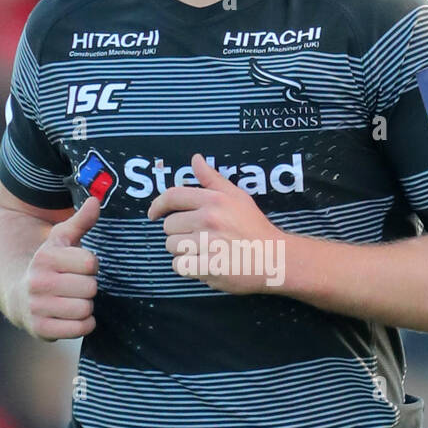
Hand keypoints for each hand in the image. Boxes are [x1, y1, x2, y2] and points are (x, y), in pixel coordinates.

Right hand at [13, 194, 99, 338]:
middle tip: (76, 286)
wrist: (17, 295)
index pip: (90, 262)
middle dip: (88, 286)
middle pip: (90, 287)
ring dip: (86, 306)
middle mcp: (38, 282)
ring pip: (86, 309)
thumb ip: (79, 222)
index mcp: (44, 258)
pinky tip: (74, 316)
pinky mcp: (41, 329)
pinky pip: (80, 329)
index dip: (90, 265)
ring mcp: (38, 307)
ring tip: (74, 300)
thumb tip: (94, 201)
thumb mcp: (60, 240)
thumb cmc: (48, 265)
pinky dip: (84, 324)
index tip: (79, 267)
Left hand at [147, 153, 287, 293]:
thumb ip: (213, 179)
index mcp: (214, 201)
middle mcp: (209, 220)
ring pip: (172, 247)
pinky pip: (179, 266)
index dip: (157, 205)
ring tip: (203, 252)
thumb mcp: (237, 197)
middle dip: (178, 233)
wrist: (274, 259)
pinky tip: (202, 265)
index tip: (153, 213)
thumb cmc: (254, 227)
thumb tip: (195, 159)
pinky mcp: (208, 267)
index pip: (173, 196)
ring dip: (182, 252)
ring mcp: (208, 244)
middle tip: (198, 238)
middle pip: (169, 226)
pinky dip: (187, 268)